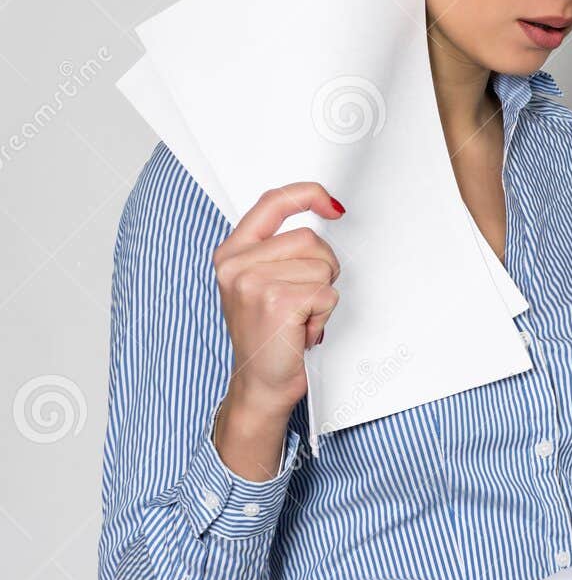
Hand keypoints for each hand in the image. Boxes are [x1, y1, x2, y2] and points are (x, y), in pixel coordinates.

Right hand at [213, 182, 344, 416]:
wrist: (260, 384)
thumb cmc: (268, 335)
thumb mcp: (261, 284)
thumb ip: (280, 250)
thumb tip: (326, 211)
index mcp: (232, 253)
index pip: (272, 203)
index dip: (307, 195)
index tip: (331, 204)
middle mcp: (236, 264)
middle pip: (310, 239)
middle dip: (322, 269)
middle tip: (303, 301)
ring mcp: (253, 282)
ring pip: (322, 266)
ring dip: (323, 295)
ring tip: (300, 317)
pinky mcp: (276, 301)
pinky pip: (326, 294)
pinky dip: (324, 315)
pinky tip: (302, 330)